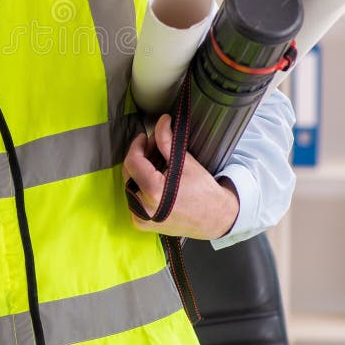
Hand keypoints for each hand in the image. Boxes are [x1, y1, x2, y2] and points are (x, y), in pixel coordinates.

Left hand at [122, 114, 239, 239]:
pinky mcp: (142, 224)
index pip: (132, 161)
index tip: (144, 138)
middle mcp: (143, 208)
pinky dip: (141, 187)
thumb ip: (166, 140)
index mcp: (153, 191)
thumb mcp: (185, 162)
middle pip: (129, 172)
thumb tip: (161, 120)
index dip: (137, 146)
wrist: (215, 219)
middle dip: (140, 157)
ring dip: (140, 171)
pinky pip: (133, 199)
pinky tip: (154, 180)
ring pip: (130, 185)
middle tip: (153, 147)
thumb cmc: (203, 192)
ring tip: (157, 163)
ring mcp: (141, 218)